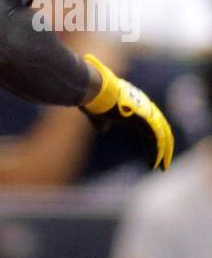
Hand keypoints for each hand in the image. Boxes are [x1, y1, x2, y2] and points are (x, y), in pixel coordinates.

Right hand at [80, 53, 174, 170]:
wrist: (93, 89)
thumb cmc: (93, 100)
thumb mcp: (99, 116)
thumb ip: (103, 123)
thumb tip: (104, 130)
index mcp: (136, 106)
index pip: (151, 125)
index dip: (153, 139)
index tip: (152, 152)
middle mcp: (144, 108)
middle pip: (160, 130)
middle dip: (163, 147)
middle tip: (163, 163)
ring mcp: (145, 113)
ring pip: (161, 136)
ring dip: (162, 153)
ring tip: (162, 168)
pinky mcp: (143, 119)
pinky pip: (155, 139)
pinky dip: (156, 152)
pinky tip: (154, 164)